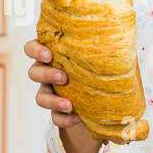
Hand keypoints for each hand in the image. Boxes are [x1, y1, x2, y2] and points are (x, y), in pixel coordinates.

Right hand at [24, 37, 100, 152]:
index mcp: (54, 54)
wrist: (105, 98)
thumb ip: (105, 45)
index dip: (36, 51)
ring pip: (40, 97)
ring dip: (52, 101)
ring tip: (70, 105)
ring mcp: (50, 93)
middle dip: (46, 74)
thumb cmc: (101, 67)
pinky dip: (65, 119)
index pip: (32, 48)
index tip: (49, 55)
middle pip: (33, 72)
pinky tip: (78, 118)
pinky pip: (54, 118)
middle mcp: (47, 72)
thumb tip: (121, 34)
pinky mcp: (57, 111)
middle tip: (63, 77)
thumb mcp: (103, 55)